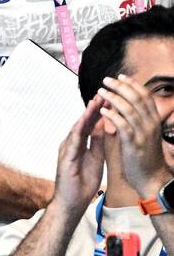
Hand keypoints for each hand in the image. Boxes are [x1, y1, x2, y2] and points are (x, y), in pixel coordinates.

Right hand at [51, 93, 107, 217]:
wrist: (72, 201)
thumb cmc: (82, 183)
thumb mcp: (96, 159)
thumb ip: (98, 144)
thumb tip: (104, 128)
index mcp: (80, 145)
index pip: (90, 125)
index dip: (99, 112)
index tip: (109, 100)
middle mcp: (71, 144)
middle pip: (83, 123)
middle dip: (93, 108)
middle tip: (103, 94)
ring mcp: (67, 149)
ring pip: (77, 128)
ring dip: (86, 115)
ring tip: (95, 102)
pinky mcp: (66, 157)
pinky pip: (74, 141)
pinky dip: (79, 129)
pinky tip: (85, 121)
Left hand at [96, 74, 170, 197]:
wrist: (152, 178)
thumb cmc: (146, 156)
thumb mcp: (146, 134)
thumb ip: (140, 120)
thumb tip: (131, 106)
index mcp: (154, 120)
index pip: (145, 96)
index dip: (133, 84)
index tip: (121, 76)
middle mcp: (151, 124)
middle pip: (137, 99)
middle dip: (121, 87)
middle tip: (106, 80)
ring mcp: (143, 133)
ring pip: (130, 109)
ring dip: (114, 98)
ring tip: (101, 91)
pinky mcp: (134, 144)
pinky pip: (123, 126)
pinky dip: (113, 116)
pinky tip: (103, 110)